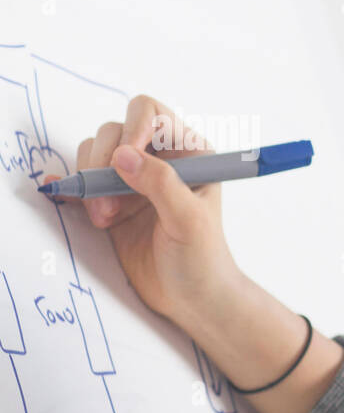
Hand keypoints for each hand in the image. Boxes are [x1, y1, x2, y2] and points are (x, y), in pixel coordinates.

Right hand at [41, 95, 242, 325]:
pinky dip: (72, 189)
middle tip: (110, 206)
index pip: (151, 113)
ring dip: (90, 184)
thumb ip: (161, 183)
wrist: (192, 299)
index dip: (132, 127)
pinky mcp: (111, 201)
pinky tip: (72, 202)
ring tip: (105, 220)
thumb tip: (122, 155)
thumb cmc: (202, 259)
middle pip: (114, 131)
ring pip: (94, 154)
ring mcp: (133, 180)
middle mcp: (159, 160)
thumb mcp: (189, 220)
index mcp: (189, 153)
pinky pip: (82, 181)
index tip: (122, 161)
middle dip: (103, 164)